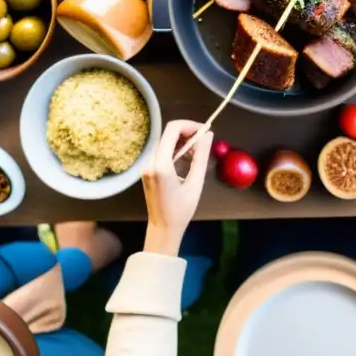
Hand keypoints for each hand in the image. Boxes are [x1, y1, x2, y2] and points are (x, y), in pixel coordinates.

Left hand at [142, 120, 212, 255]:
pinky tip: (187, 160)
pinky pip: (161, 152)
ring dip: (182, 142)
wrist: (162, 229)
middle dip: (187, 133)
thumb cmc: (181, 210)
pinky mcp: (148, 171)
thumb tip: (208, 135)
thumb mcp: (196, 183)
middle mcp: (150, 162)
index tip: (205, 132)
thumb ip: (201, 157)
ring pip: (164, 142)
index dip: (190, 125)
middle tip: (203, 142)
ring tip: (197, 153)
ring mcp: (146, 166)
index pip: (172, 130)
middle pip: (167, 134)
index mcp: (161, 165)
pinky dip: (175, 150)